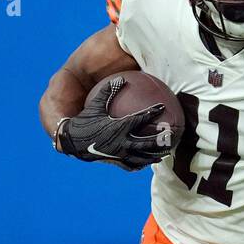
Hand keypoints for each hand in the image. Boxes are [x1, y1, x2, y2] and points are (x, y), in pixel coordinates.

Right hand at [54, 76, 171, 170]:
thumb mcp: (94, 105)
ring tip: (165, 154)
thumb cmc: (83, 121)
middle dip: (160, 140)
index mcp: (118, 127)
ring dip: (155, 156)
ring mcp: (120, 155)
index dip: (152, 113)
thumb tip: (120, 78)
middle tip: (171, 136)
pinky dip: (141, 164)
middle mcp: (121, 143)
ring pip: (142, 158)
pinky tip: (147, 163)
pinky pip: (132, 165)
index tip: (161, 107)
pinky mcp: (116, 162)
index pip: (139, 119)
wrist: (72, 142)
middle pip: (147, 143)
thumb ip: (108, 91)